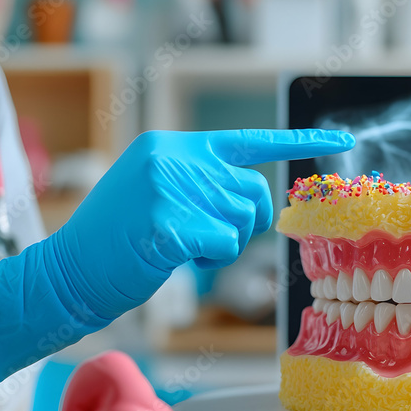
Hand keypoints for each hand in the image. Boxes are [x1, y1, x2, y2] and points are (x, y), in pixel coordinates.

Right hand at [0, 129, 353, 379]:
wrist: (68, 271)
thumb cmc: (118, 239)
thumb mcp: (155, 190)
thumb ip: (200, 181)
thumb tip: (254, 198)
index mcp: (172, 145)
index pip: (248, 141)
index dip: (298, 144)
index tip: (342, 139)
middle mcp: (174, 158)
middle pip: (253, 193)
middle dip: (243, 224)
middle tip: (206, 239)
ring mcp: (170, 188)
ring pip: (242, 222)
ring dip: (221, 245)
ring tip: (180, 245)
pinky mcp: (170, 223)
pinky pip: (224, 245)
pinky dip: (209, 260)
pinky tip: (175, 258)